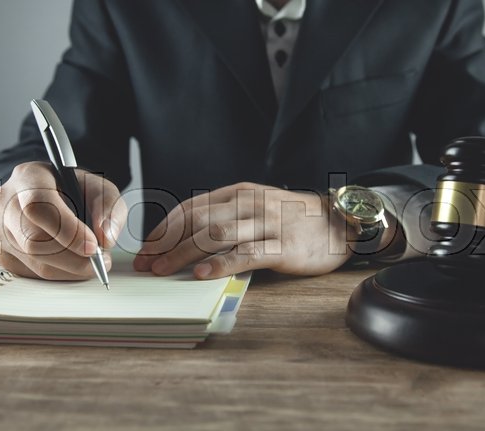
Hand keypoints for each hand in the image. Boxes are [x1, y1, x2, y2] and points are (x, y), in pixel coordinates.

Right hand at [0, 161, 126, 279]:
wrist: (50, 193)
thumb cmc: (74, 189)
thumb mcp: (99, 187)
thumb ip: (108, 208)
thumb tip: (105, 238)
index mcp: (28, 176)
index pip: (38, 206)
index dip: (67, 231)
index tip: (93, 246)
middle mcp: (5, 201)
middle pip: (33, 240)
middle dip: (73, 257)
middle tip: (100, 260)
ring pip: (34, 261)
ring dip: (69, 268)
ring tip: (91, 261)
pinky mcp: (0, 251)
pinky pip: (31, 272)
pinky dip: (58, 272)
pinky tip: (72, 261)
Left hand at [133, 182, 352, 278]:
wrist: (339, 223)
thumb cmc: (293, 219)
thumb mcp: (256, 206)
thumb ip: (227, 215)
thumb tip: (186, 237)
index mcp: (239, 193)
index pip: (191, 207)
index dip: (164, 228)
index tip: (145, 248)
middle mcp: (249, 204)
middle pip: (197, 221)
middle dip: (165, 243)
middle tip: (145, 264)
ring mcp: (266, 223)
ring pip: (214, 235)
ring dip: (183, 254)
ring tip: (162, 271)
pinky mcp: (281, 246)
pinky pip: (245, 254)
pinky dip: (220, 264)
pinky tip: (201, 274)